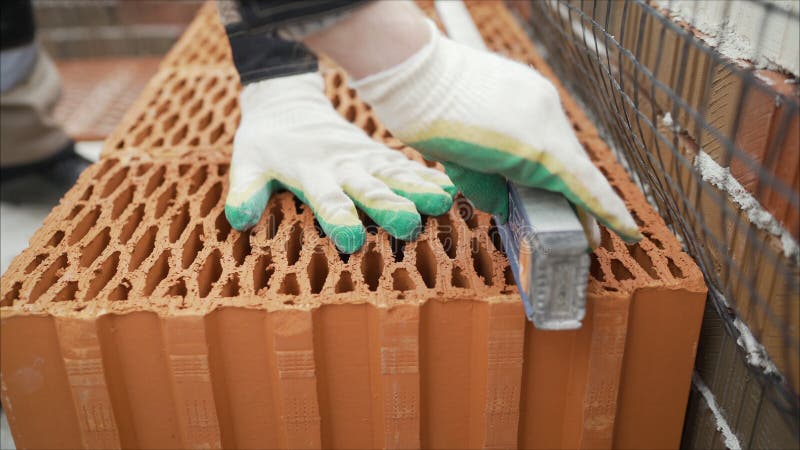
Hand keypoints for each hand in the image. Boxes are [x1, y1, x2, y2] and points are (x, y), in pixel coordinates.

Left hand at [225, 71, 455, 252]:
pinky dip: (427, 175)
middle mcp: (342, 166)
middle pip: (368, 188)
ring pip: (394, 175)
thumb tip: (239, 220)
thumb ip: (246, 191)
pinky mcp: (377, 153)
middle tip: (409, 224)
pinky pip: (406, 165)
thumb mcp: (248, 164)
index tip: (353, 240)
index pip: (326, 199)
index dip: (338, 218)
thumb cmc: (266, 142)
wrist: (288, 103)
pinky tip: (451, 189)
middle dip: (389, 206)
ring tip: (444, 203)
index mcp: (310, 172)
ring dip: (418, 189)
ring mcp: (363, 158)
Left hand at [351, 20, 641, 242]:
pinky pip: (548, 123)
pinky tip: (530, 160)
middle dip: (582, 202)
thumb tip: (510, 204)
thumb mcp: (462, 172)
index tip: (632, 233)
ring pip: (562, 145)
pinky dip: (544, 147)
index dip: (609, 214)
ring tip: (554, 199)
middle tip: (588, 233)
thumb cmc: (428, 123)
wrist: (412, 66)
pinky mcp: (530, 83)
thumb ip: (493, 191)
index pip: (583, 187)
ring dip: (560, 173)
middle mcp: (548, 117)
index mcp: (534, 147)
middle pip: (575, 168)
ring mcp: (541, 96)